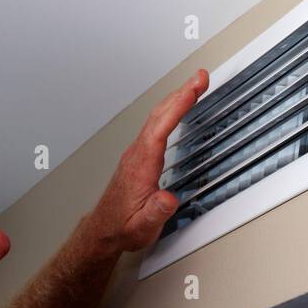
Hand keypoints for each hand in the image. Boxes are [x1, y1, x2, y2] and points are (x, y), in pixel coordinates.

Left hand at [87, 68, 209, 255]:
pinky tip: (177, 107)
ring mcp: (137, 152)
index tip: (194, 88)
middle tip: (201, 76)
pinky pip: (156, 124)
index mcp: (141, 164)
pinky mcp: (139, 154)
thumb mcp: (143, 226)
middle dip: (181, 92)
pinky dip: (170, 109)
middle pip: (160, 114)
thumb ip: (157, 212)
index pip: (161, 127)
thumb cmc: (124, 226)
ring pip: (157, 116)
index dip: (179, 105)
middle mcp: (137, 153)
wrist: (105, 230)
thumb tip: (168, 198)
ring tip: (195, 84)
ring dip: (176, 97)